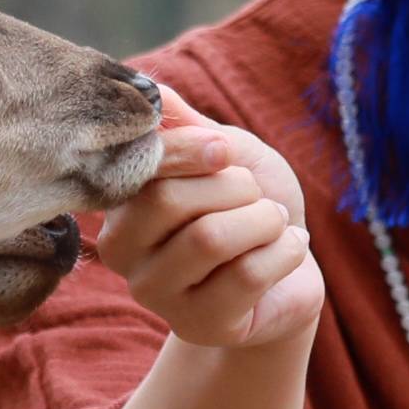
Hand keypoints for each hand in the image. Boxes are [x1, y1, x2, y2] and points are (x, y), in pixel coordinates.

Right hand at [95, 91, 319, 352]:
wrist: (287, 270)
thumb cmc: (245, 205)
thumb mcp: (220, 154)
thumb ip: (182, 124)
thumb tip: (145, 83)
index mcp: (118, 203)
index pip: (140, 166)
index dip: (190, 149)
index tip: (226, 149)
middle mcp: (120, 252)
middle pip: (168, 200)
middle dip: (232, 186)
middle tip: (255, 194)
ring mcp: (156, 294)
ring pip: (210, 238)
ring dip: (262, 219)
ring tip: (275, 222)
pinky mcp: (200, 325)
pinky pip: (248, 275)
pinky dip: (286, 250)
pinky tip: (289, 248)